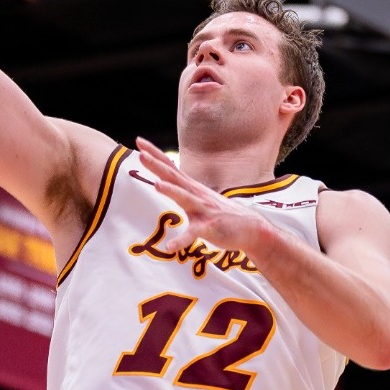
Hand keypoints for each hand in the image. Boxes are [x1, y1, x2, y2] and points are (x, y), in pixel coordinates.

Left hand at [135, 137, 282, 254]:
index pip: (170, 167)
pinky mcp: (210, 228)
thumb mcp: (199, 197)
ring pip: (185, 199)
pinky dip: (181, 241)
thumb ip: (182, 188)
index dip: (155, 155)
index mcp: (191, 188)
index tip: (139, 141)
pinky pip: (194, 234)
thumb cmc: (220, 213)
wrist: (251, 229)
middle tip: (141, 153)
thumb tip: (165, 179)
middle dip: (157, 165)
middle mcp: (196, 195)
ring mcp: (204, 211)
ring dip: (172, 191)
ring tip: (157, 185)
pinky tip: (170, 248)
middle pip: (174, 177)